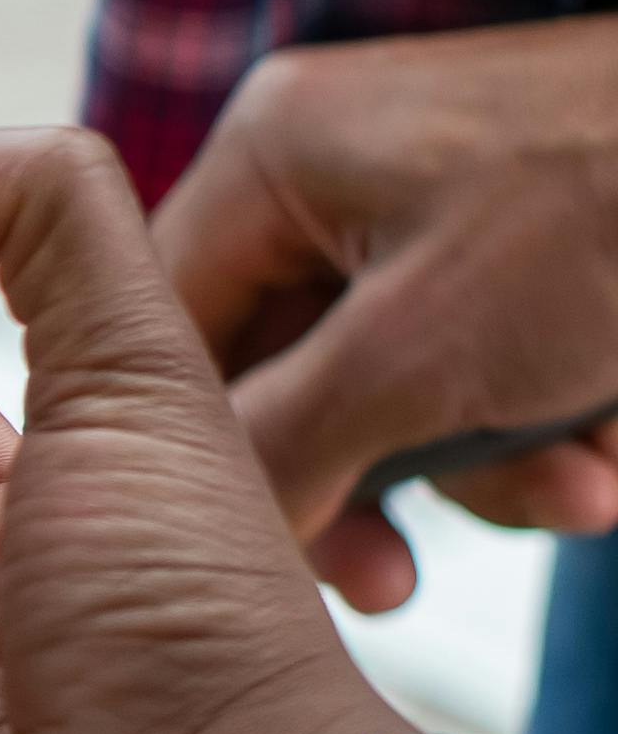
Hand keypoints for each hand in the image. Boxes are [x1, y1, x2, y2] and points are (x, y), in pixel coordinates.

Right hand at [154, 24, 617, 613]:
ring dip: (490, 463)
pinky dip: (548, 418)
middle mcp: (336, 166)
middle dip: (378, 477)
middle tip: (394, 579)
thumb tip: (211, 524)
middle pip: (286, 373)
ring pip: (399, 386)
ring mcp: (436, 199)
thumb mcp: (423, 355)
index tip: (256, 549)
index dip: (200, 451)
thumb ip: (287, 445)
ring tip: (585, 486)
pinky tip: (613, 445)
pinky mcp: (522, 238)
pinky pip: (486, 362)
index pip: (162, 328)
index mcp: (273, 153)